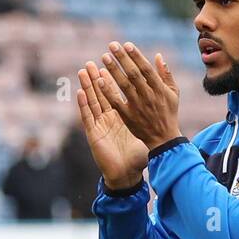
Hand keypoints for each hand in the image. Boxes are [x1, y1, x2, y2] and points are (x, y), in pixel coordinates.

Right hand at [76, 59, 147, 189]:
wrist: (127, 176)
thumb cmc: (136, 157)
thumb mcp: (145, 133)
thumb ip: (149, 118)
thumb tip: (158, 106)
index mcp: (120, 117)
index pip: (114, 94)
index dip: (112, 79)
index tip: (111, 64)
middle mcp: (108, 119)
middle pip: (100, 94)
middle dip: (96, 78)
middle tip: (93, 61)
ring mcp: (100, 126)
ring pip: (92, 102)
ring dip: (87, 86)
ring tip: (84, 70)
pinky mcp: (94, 135)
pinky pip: (87, 118)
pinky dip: (83, 105)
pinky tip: (80, 93)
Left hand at [95, 41, 181, 151]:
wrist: (163, 138)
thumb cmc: (168, 113)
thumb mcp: (173, 93)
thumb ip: (166, 74)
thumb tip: (158, 55)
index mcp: (160, 89)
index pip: (146, 69)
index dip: (136, 56)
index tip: (126, 44)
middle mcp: (148, 96)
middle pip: (133, 74)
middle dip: (122, 59)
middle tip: (112, 45)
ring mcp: (138, 106)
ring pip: (123, 85)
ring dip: (113, 70)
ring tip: (104, 57)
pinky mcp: (128, 116)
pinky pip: (116, 102)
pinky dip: (108, 91)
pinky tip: (99, 80)